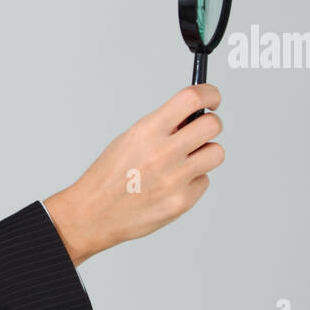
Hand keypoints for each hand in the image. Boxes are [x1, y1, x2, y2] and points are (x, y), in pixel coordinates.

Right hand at [43, 84, 223, 265]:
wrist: (93, 214)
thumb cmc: (109, 176)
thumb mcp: (128, 140)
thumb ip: (161, 127)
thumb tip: (194, 116)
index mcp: (146, 131)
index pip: (191, 99)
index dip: (209, 94)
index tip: (212, 99)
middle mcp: (163, 153)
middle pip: (213, 125)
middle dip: (211, 124)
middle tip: (202, 131)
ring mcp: (174, 179)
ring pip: (216, 153)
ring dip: (205, 153)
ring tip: (185, 161)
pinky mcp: (182, 201)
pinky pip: (203, 181)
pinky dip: (192, 180)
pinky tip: (170, 185)